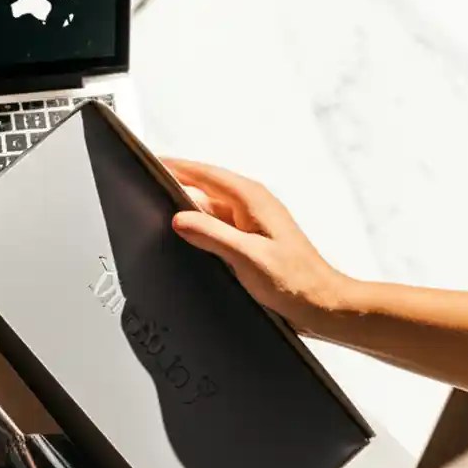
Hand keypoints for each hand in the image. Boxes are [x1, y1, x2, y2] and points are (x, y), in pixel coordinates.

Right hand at [162, 158, 354, 334]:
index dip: (175, 166)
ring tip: (159, 218)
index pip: (204, 173)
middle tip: (145, 193)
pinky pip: (217, 225)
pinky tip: (187, 240)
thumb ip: (211, 235)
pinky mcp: (250, 238)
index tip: (149, 162)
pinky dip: (200, 228)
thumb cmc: (295, 282)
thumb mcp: (247, 257)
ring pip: (208, 208)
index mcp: (251, 199)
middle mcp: (251, 204)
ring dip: (188, 213)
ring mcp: (251, 221)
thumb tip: (178, 219)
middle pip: (203, 189)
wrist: (322, 305)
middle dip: (176, 188)